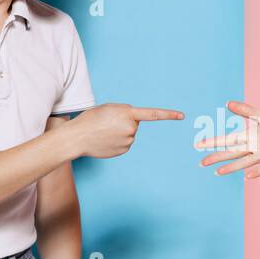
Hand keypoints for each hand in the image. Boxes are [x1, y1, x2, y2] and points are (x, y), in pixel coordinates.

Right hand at [69, 103, 183, 158]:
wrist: (77, 137)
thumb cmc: (91, 119)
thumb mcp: (109, 108)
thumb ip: (125, 112)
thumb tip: (133, 124)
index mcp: (128, 113)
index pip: (153, 114)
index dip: (168, 114)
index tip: (181, 115)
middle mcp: (131, 128)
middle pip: (135, 123)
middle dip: (124, 121)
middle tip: (108, 122)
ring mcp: (128, 141)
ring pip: (130, 133)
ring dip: (120, 131)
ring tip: (104, 131)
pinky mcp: (124, 150)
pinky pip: (125, 142)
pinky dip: (117, 140)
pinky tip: (106, 140)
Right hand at [194, 100, 259, 178]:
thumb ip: (247, 111)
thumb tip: (227, 103)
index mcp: (250, 136)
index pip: (228, 139)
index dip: (214, 142)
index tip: (198, 145)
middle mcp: (254, 148)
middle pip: (232, 153)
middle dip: (217, 157)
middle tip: (201, 162)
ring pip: (244, 162)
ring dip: (231, 167)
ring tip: (218, 172)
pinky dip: (257, 172)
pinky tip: (247, 177)